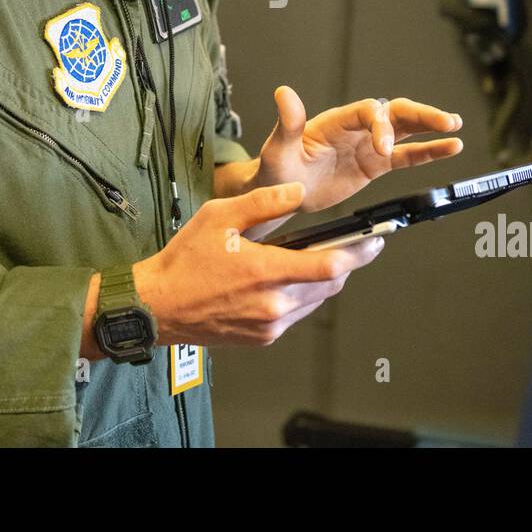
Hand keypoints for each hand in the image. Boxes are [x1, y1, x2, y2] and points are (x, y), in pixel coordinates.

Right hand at [132, 182, 384, 347]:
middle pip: (329, 286)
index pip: (328, 267)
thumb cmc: (184, 262)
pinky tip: (291, 279)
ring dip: (324, 281)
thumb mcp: (219, 217)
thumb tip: (297, 193)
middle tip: (356, 247)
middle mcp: (273, 305)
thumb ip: (263, 203)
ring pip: (315, 301)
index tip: (373, 242)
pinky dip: (302, 296)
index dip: (358, 254)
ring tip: (322, 259)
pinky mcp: (262, 338)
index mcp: (265, 272)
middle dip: (345, 265)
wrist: (157, 306)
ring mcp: (269, 326)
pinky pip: (296, 314)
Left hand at [254, 88, 463, 214]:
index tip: (384, 149)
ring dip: (430, 127)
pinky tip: (450, 148)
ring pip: (406, 130)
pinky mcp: (375, 165)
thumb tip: (283, 93)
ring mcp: (368, 145)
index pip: (367, 112)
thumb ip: (287, 123)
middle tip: (446, 121)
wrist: (281, 193)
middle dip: (421, 115)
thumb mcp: (278, 149)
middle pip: (394, 112)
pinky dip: (428, 152)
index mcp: (335, 122)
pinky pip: (406, 156)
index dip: (381, 126)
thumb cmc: (276, 169)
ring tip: (455, 127)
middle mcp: (356, 128)